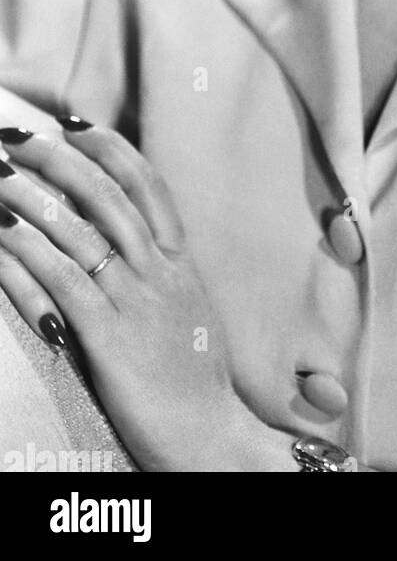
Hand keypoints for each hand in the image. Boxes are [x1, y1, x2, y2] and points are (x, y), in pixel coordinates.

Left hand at [0, 118, 294, 471]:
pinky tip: (2, 236)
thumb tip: (140, 243)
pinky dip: (27, 255)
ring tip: (0, 176)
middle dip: (61, 162)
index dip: (111, 150)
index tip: (78, 126)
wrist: (211, 435)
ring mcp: (135, 301)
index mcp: (181, 262)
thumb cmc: (198, 379)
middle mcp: (159, 271)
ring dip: (34, 199)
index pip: (147, 186)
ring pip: (79, 232)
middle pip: (107, 198)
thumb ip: (166, 273)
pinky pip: (61, 283)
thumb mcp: (191, 310)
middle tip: (23, 138)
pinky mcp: (109, 336)